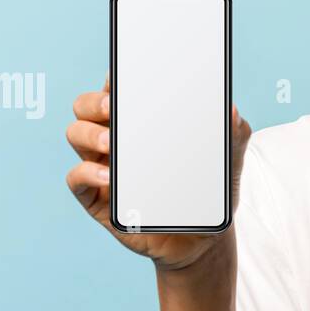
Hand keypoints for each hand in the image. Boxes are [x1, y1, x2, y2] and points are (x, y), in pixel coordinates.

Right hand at [65, 72, 252, 271]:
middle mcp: (114, 140)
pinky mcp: (97, 199)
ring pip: (76, 135)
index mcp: (140, 123)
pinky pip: (76, 179)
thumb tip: (233, 111)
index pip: (118, 90)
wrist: (202, 240)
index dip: (114, 76)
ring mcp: (102, 167)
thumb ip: (234, 137)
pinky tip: (109, 177)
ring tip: (112, 144)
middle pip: (85, 106)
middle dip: (93, 101)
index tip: (120, 70)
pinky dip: (87, 173)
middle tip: (113, 106)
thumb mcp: (228, 165)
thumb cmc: (207, 195)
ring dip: (89, 134)